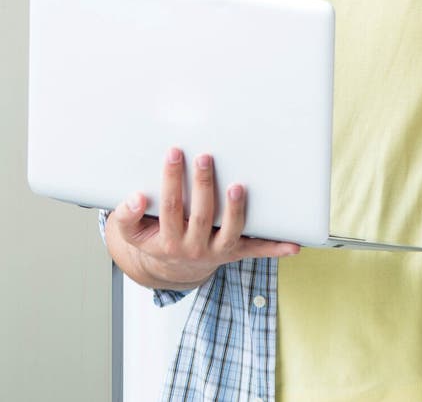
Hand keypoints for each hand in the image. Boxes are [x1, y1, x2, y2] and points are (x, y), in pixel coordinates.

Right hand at [106, 147, 299, 290]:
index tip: (174, 153)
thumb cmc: (153, 239)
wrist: (170, 268)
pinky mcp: (236, 251)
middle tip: (205, 157)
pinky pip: (257, 251)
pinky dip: (276, 248)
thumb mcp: (131, 233)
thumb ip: (127, 216)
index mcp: (167, 241)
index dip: (171, 180)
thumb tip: (137, 197)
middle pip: (201, 215)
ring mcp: (218, 250)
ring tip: (238, 186)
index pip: (170, 206)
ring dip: (236, 210)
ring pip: (230, 231)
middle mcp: (194, 248)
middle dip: (203, 184)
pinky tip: (294, 243)